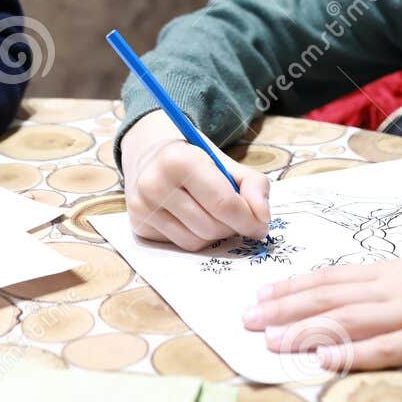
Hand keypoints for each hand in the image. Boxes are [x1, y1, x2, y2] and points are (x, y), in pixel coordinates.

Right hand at [120, 109, 270, 249]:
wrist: (151, 155)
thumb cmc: (195, 159)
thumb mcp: (226, 162)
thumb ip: (253, 185)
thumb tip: (263, 218)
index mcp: (178, 160)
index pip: (224, 203)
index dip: (249, 219)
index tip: (261, 224)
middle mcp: (154, 183)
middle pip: (211, 227)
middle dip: (232, 226)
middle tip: (236, 216)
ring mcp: (142, 207)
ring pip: (196, 242)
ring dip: (214, 234)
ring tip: (213, 214)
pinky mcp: (138, 226)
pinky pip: (180, 246)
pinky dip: (195, 237)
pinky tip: (192, 218)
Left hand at [242, 234, 401, 369]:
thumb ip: (396, 280)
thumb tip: (364, 288)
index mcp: (394, 270)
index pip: (332, 278)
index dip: (292, 287)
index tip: (259, 294)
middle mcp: (396, 286)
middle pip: (330, 296)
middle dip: (285, 308)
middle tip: (246, 319)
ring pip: (349, 319)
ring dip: (307, 330)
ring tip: (272, 339)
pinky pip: (389, 345)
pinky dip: (353, 351)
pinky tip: (326, 358)